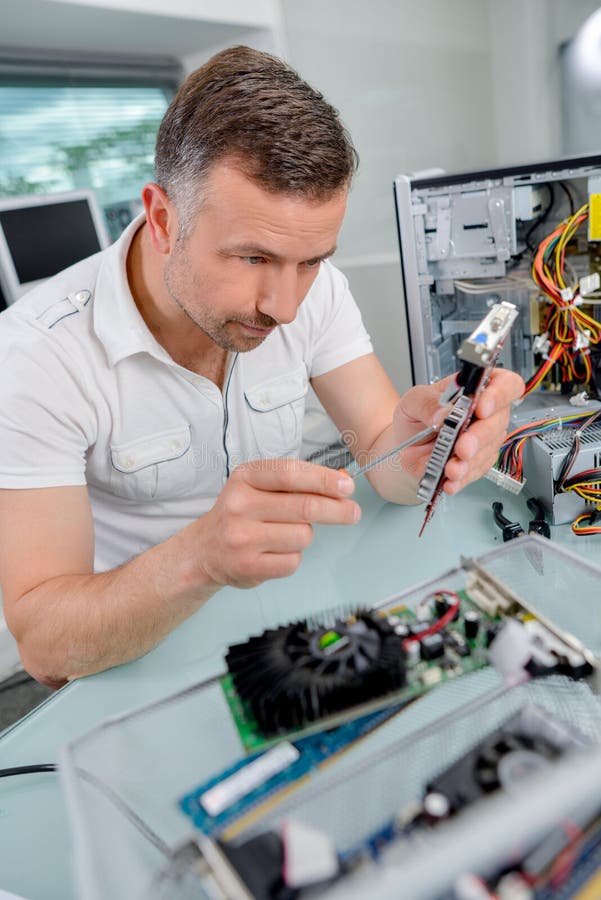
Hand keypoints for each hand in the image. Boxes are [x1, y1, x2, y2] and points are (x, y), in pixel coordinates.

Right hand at [194, 458, 360, 588]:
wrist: (204, 550)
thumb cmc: (242, 514)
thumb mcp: (258, 487)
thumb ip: (296, 483)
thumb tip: (340, 484)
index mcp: (245, 477)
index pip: (291, 474)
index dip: (324, 480)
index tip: (347, 487)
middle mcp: (239, 505)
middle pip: (305, 507)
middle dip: (337, 510)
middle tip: (353, 512)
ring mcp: (241, 537)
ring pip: (303, 536)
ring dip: (306, 535)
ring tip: (288, 534)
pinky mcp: (246, 566)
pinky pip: (293, 561)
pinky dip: (294, 557)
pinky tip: (277, 552)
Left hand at [392, 368, 524, 495]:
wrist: (406, 443)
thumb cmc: (416, 415)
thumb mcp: (413, 400)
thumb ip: (427, 404)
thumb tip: (444, 414)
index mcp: (475, 389)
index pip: (505, 384)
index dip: (499, 394)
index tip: (482, 407)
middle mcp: (486, 414)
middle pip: (498, 421)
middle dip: (479, 436)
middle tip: (462, 447)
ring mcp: (484, 440)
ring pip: (488, 450)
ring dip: (469, 462)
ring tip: (450, 469)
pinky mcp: (477, 463)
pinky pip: (476, 472)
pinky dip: (462, 479)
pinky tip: (450, 481)